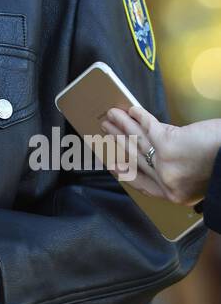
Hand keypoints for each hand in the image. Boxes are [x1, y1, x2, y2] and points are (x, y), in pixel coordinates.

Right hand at [101, 104, 220, 205]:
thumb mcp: (197, 174)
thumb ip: (177, 170)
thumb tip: (156, 149)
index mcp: (175, 195)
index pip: (142, 183)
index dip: (124, 172)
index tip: (112, 164)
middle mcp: (167, 183)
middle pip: (135, 158)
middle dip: (118, 141)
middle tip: (106, 130)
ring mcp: (166, 165)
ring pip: (137, 142)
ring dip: (122, 125)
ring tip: (112, 115)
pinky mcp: (168, 145)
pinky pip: (148, 126)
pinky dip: (139, 116)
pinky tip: (131, 109)